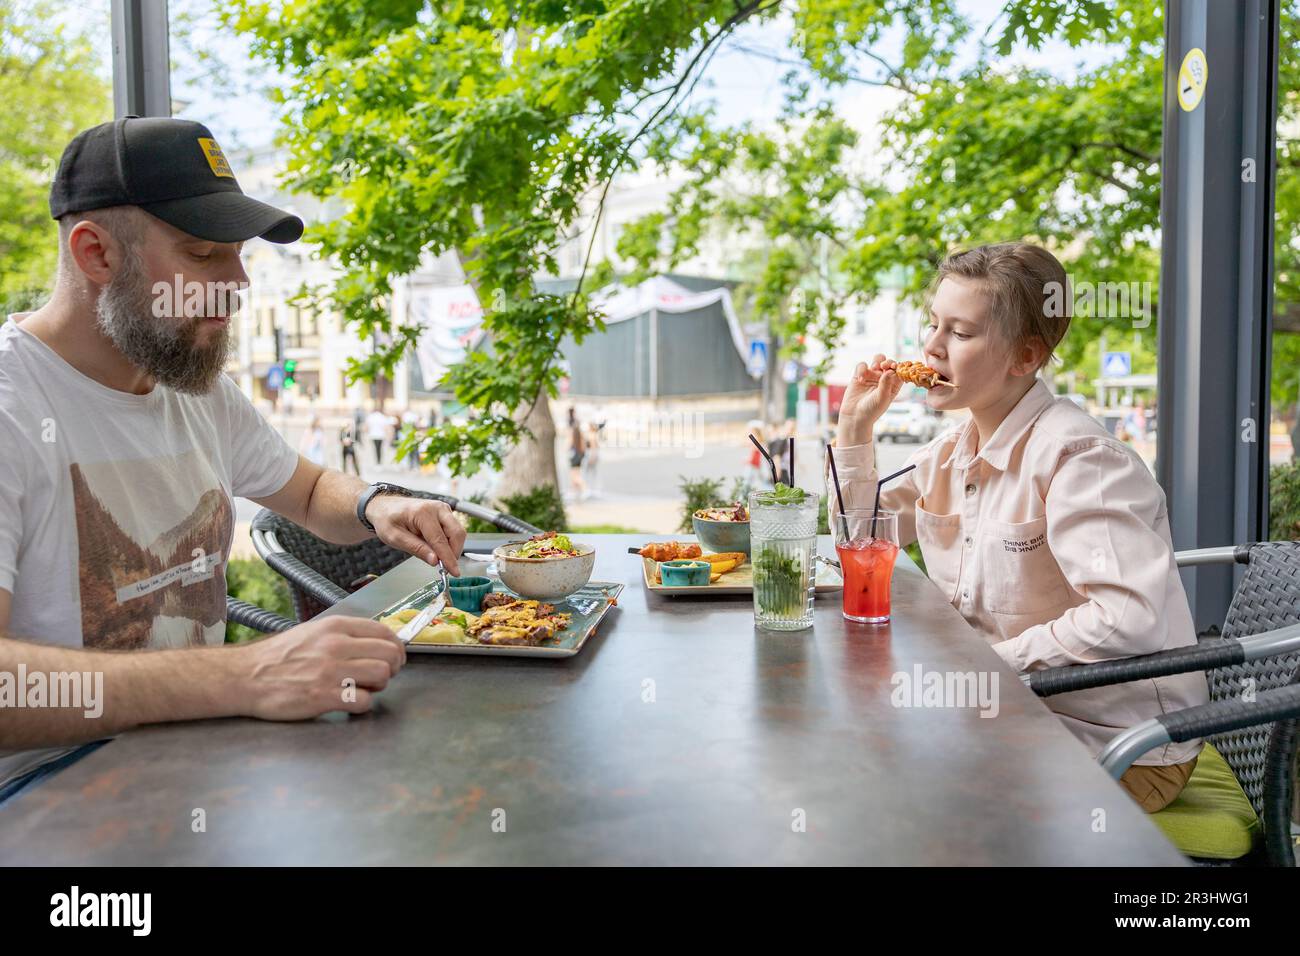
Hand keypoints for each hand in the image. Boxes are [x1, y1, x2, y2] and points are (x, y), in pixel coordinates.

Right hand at [236, 616, 406, 719]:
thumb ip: (343, 635)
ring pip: (382, 675)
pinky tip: (349, 703)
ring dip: (379, 686)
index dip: (396, 647)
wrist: (244, 677)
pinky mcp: (322, 697)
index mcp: (334, 627)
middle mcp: (335, 646)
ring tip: (364, 688)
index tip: (393, 657)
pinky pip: (364, 701)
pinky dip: (363, 705)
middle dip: (392, 667)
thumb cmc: (278, 657)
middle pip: (389, 653)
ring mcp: (330, 672)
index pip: (384, 631)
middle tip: (381, 676)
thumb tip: (377, 641)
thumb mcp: (312, 633)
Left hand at [366, 495, 466, 575]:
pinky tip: (437, 548)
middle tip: (446, 567)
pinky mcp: (445, 513)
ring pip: (458, 532)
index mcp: (422, 513)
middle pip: (457, 533)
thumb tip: (435, 561)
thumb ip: (416, 549)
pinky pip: (454, 530)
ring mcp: (443, 509)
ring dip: (452, 548)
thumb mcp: (395, 538)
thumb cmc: (388, 519)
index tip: (454, 572)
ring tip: (438, 556)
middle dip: (454, 553)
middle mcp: (437, 508)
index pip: (440, 540)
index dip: (448, 558)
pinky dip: (449, 542)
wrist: (386, 506)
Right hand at [836, 355, 902, 445]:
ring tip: (875, 367)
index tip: (895, 367)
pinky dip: (862, 369)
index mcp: (893, 385)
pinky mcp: (859, 375)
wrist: (854, 416)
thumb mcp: (882, 398)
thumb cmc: (871, 410)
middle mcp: (883, 379)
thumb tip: (891, 370)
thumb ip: (886, 384)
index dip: (899, 366)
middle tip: (884, 366)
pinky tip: (860, 379)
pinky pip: (862, 365)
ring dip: (877, 361)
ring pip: (877, 360)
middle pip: (889, 363)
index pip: (899, 371)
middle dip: (888, 362)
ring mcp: (871, 376)